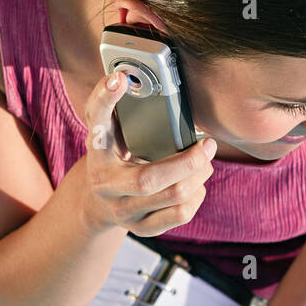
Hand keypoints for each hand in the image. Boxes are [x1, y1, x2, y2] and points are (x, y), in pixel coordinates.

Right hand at [81, 71, 216, 235]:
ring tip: (203, 164)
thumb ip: (110, 106)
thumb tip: (122, 76)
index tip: (120, 78)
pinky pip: (181, 214)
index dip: (105, 99)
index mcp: (97, 156)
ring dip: (198, 177)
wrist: (100, 203)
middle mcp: (107, 189)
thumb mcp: (106, 133)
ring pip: (174, 198)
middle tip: (208, 145)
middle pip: (150, 180)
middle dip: (188, 162)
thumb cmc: (112, 157)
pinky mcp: (143, 229)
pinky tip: (194, 184)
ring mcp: (125, 214)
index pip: (97, 124)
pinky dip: (196, 195)